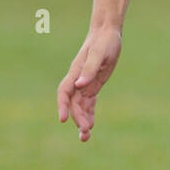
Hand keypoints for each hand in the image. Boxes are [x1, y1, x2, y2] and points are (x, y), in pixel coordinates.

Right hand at [57, 27, 122, 141]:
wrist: (108, 33)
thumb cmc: (104, 40)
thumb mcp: (100, 53)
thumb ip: (90, 69)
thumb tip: (79, 85)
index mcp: (76, 72)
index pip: (64, 92)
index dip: (62, 106)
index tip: (63, 119)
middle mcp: (78, 80)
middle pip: (73, 103)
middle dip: (77, 118)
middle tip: (85, 132)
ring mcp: (85, 83)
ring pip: (80, 106)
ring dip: (82, 120)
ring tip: (86, 137)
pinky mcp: (93, 85)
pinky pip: (89, 103)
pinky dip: (89, 114)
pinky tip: (91, 125)